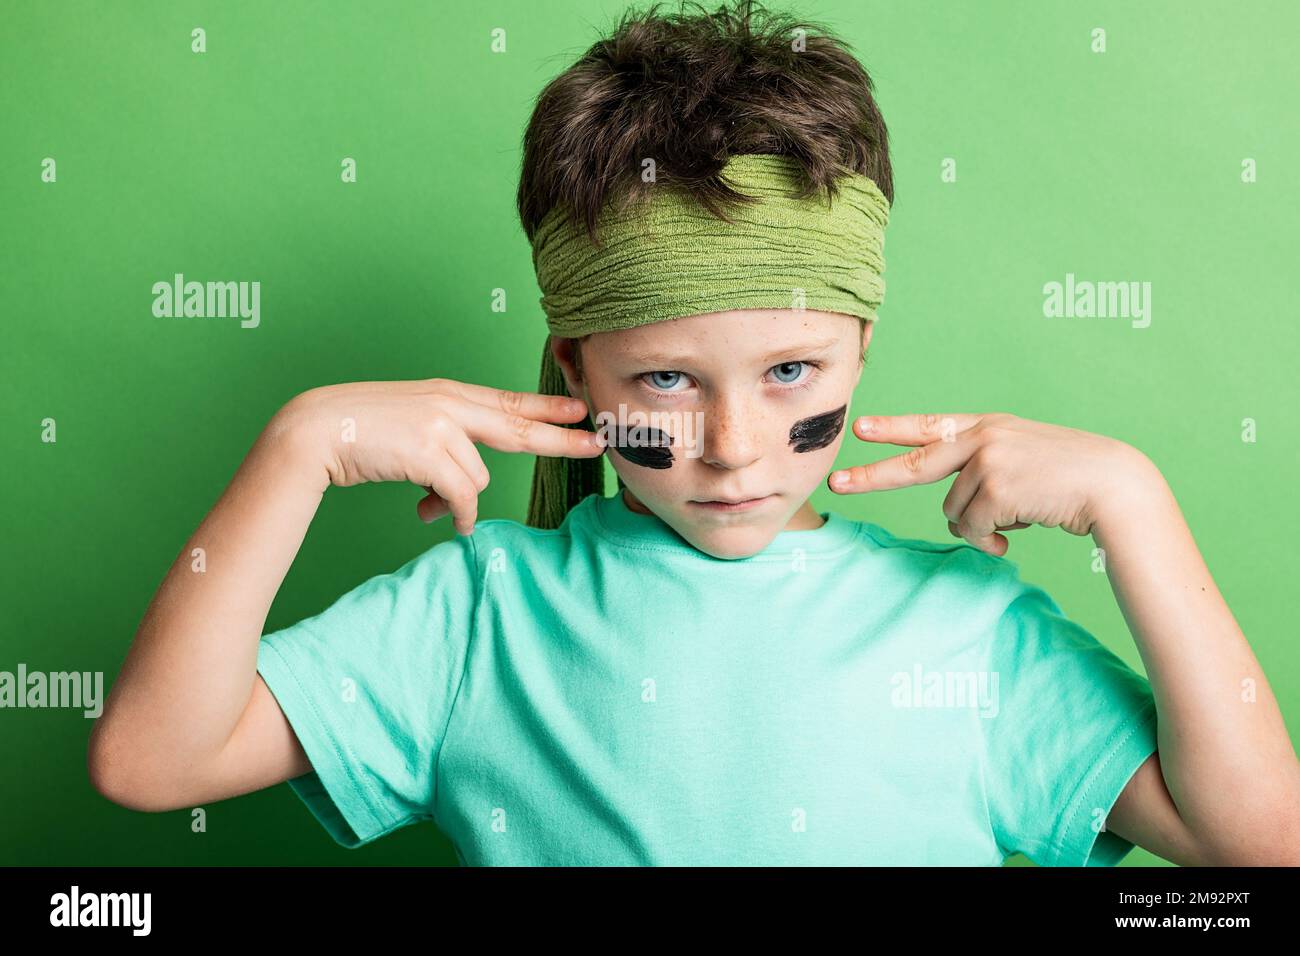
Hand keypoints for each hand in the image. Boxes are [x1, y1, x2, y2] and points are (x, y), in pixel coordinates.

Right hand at [272, 379, 605, 534]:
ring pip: (478, 477)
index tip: (579, 410)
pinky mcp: (431, 451)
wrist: (313, 431)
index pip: (509, 401)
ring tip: (425, 507)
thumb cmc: (356, 434)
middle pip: (520, 426)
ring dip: (456, 501)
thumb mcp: (407, 428)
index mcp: (447, 393)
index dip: (547, 407)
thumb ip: (441, 450)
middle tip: (597, 445)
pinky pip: (462, 496)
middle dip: (562, 439)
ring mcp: (442, 425)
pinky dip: (455, 514)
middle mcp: (450, 403)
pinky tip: (427, 518)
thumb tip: (456, 498)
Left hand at [826, 412, 1153, 555]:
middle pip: (914, 465)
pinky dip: (993, 538)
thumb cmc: (1071, 480)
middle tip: (836, 484)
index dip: (893, 428)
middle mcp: (981, 438)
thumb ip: (983, 475)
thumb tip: (954, 522)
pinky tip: (1024, 525)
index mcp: (988, 427)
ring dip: (981, 526)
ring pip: (954, 514)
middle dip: (871, 476)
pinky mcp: (995, 488)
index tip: (860, 427)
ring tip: (1022, 513)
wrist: (1114, 485)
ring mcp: (986, 461)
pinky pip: (973, 530)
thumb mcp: (1023, 461)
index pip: (930, 425)